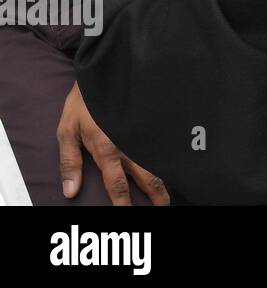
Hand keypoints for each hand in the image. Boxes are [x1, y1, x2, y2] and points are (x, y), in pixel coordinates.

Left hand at [57, 82, 168, 205]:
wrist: (105, 71)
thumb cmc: (83, 102)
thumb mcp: (66, 131)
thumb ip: (69, 163)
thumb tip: (70, 192)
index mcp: (106, 149)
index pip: (116, 185)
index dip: (123, 204)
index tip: (128, 216)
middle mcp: (128, 144)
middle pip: (147, 176)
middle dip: (156, 195)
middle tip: (163, 208)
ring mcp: (142, 133)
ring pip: (159, 161)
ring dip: (167, 179)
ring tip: (171, 192)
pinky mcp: (152, 122)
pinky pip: (164, 143)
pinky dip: (172, 156)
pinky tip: (178, 163)